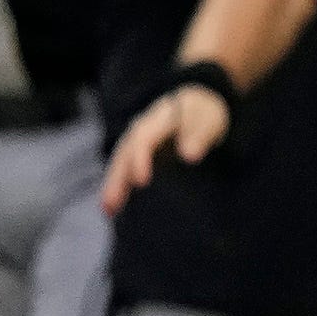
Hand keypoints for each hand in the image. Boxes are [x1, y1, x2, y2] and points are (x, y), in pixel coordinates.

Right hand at [101, 84, 231, 211]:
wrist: (196, 106)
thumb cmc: (203, 115)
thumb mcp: (208, 121)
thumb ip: (199, 136)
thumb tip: (190, 155)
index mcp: (158, 120)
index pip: (143, 140)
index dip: (140, 160)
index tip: (141, 181)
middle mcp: (140, 131)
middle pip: (124, 154)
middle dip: (118, 178)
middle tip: (113, 202)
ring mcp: (136, 143)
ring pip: (119, 164)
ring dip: (112, 186)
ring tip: (108, 209)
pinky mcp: (137, 155)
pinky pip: (123, 170)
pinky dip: (117, 187)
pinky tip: (112, 207)